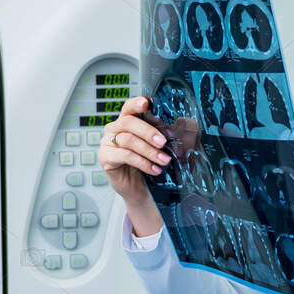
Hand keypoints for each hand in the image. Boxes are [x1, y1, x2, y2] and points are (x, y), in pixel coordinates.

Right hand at [99, 96, 171, 232]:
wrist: (141, 190)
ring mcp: (108, 143)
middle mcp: (114, 129)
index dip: (136, 104)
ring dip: (149, 151)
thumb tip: (187, 124)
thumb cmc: (150, 165)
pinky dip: (143, 162)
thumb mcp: (161, 147)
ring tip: (164, 160)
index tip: (146, 103)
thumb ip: (166, 135)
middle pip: (128, 122)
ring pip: (128, 140)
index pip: (128, 107)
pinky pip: (125, 156)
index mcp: (127, 121)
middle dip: (148, 131)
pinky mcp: (106, 158)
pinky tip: (155, 169)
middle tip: (163, 142)